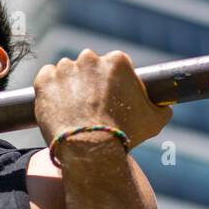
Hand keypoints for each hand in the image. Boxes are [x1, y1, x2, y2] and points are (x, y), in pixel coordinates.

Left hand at [33, 49, 171, 153]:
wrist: (89, 150)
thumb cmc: (124, 135)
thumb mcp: (155, 121)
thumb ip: (161, 108)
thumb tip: (164, 107)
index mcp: (117, 61)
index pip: (114, 66)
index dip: (113, 84)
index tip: (110, 99)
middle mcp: (90, 58)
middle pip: (89, 67)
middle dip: (90, 83)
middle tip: (90, 107)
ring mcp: (65, 68)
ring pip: (67, 73)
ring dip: (70, 86)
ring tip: (73, 111)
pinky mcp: (44, 80)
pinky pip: (46, 79)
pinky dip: (50, 90)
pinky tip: (58, 107)